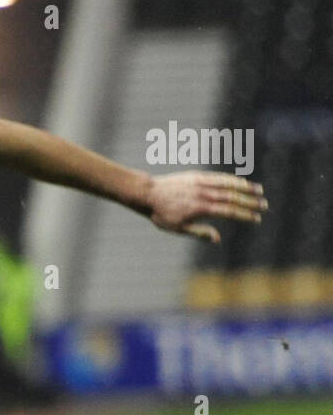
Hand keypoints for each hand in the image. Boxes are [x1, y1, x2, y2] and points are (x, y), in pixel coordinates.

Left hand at [148, 173, 267, 242]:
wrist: (148, 193)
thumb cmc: (161, 214)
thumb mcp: (178, 228)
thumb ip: (199, 232)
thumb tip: (217, 238)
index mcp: (201, 208)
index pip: (229, 212)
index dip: (244, 215)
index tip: (257, 218)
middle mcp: (204, 194)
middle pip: (233, 197)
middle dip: (250, 202)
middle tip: (265, 206)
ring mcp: (201, 183)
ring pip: (228, 185)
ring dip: (245, 188)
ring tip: (259, 191)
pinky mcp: (197, 176)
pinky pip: (218, 177)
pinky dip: (231, 179)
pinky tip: (241, 182)